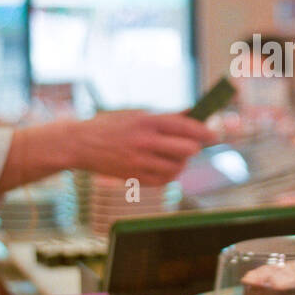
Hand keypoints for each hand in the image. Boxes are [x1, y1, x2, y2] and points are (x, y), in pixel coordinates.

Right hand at [71, 111, 213, 184]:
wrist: (80, 144)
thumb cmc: (111, 125)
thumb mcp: (137, 114)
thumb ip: (167, 117)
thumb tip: (193, 114)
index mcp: (147, 121)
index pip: (186, 127)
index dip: (204, 131)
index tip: (214, 135)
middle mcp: (145, 142)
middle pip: (187, 149)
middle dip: (195, 147)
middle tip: (195, 145)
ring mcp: (140, 162)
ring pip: (178, 167)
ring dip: (182, 162)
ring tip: (175, 156)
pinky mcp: (134, 177)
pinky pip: (164, 180)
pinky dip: (170, 174)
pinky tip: (165, 167)